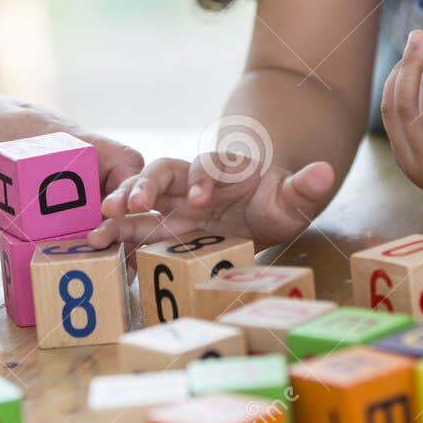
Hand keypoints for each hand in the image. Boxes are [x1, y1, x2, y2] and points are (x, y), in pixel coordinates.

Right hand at [89, 150, 335, 250]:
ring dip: (117, 214)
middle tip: (128, 205)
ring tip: (95, 234)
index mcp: (221, 169)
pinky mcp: (160, 227)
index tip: (200, 198)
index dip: (202, 179)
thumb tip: (327, 172)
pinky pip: (133, 231)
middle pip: (161, 174)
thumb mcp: (294, 196)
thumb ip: (305, 186)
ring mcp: (171, 204)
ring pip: (138, 200)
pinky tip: (96, 257)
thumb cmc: (274, 199)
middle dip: (143, 188)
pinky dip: (115, 241)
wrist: (258, 208)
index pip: (207, 165)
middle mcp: (189, 182)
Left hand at [380, 29, 422, 220]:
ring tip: (415, 47)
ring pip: (393, 115)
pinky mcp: (408, 162)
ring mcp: (416, 169)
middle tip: (419, 37)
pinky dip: (397, 90)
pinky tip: (412, 68)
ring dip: (399, 75)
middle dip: (408, 68)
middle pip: (406, 113)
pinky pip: (393, 122)